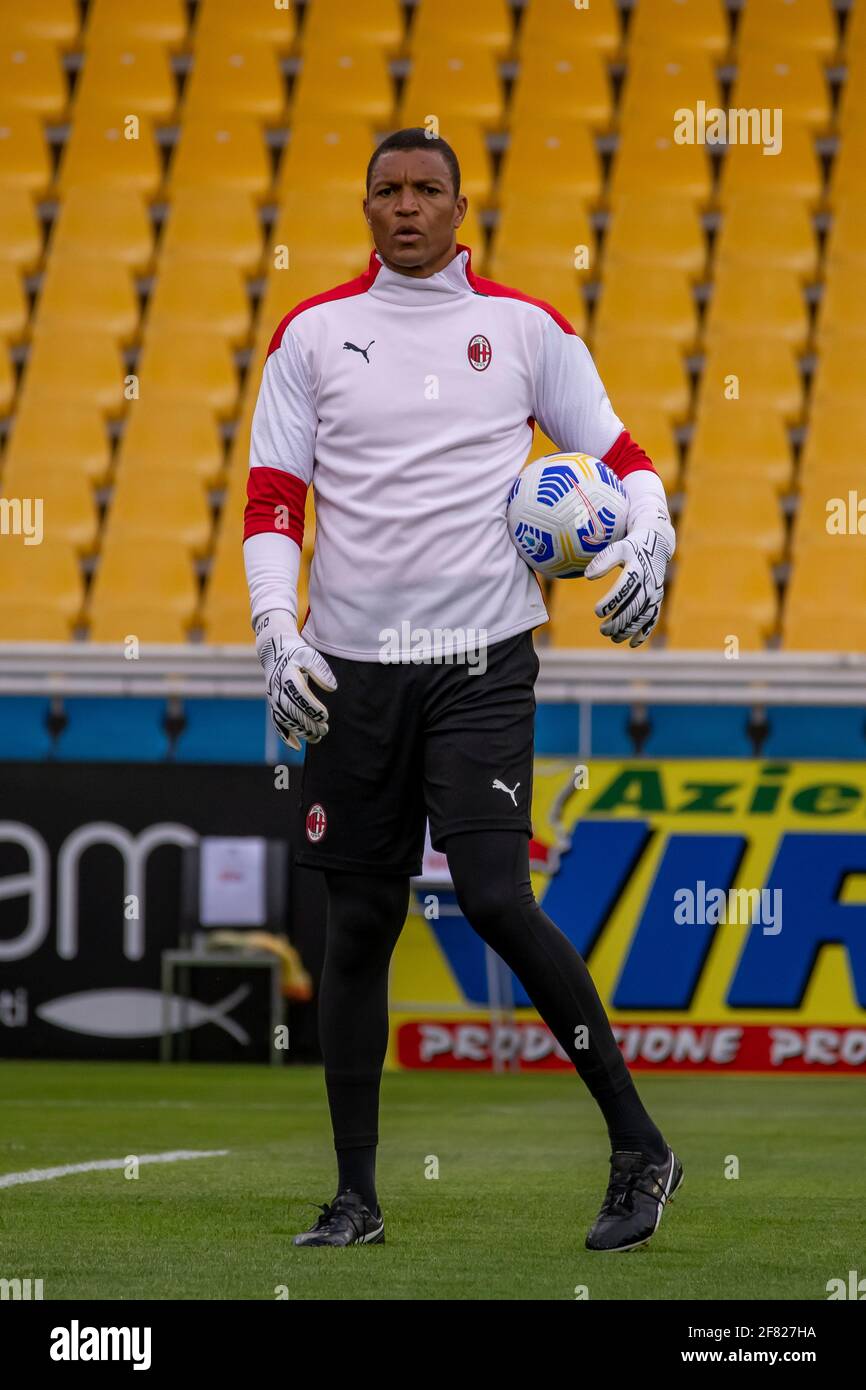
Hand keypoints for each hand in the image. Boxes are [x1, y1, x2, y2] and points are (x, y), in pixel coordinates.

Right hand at [257, 629, 336, 749]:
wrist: (274, 651)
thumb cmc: (296, 653)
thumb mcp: (309, 655)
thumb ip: (321, 670)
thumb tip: (332, 688)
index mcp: (287, 676)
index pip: (299, 695)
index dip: (311, 708)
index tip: (325, 715)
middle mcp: (277, 690)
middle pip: (292, 711)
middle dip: (308, 723)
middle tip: (325, 730)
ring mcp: (273, 699)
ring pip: (285, 720)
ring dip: (300, 731)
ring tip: (316, 738)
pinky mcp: (273, 704)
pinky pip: (277, 723)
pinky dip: (285, 736)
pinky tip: (297, 746)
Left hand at [584, 524, 673, 648]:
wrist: (655, 545)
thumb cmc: (630, 548)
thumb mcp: (617, 549)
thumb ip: (603, 560)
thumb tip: (588, 576)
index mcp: (638, 569)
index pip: (625, 587)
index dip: (612, 601)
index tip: (597, 612)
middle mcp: (649, 583)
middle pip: (635, 606)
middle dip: (619, 621)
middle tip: (603, 630)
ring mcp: (654, 593)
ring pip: (643, 616)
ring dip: (629, 629)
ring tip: (612, 637)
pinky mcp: (656, 600)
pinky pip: (652, 619)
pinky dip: (644, 632)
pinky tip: (632, 644)